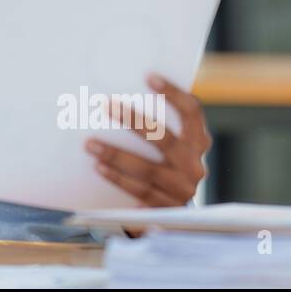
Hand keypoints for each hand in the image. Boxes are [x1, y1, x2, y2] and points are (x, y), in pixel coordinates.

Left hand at [85, 73, 211, 207]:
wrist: (178, 215)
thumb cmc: (165, 166)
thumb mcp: (170, 147)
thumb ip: (156, 128)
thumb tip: (118, 102)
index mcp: (199, 141)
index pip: (192, 112)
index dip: (174, 93)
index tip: (149, 77)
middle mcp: (195, 165)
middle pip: (164, 139)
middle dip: (134, 121)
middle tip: (107, 105)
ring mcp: (183, 188)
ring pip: (147, 169)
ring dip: (116, 154)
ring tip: (91, 144)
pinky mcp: (167, 208)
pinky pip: (139, 190)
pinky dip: (118, 178)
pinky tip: (99, 167)